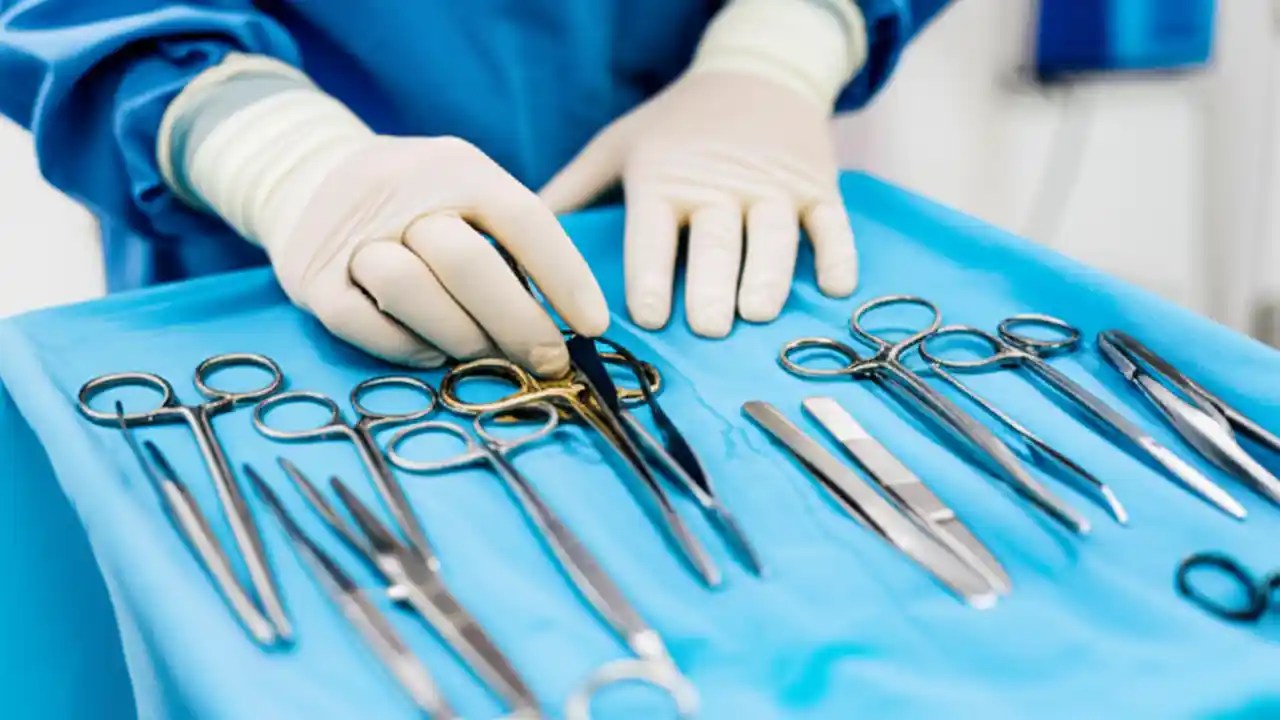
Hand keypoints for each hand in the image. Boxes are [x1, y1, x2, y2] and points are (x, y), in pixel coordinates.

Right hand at [273, 136, 608, 374]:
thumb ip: (511, 243)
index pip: (523, 219)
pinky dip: (404, 347)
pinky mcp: (311, 277)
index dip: (565, 277)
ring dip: (459, 335)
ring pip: (410, 290)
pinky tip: (432, 353)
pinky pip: (360, 323)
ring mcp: (351, 233)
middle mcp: (401, 191)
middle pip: (469, 263)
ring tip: (484, 354)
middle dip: (519, 323)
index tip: (595, 326)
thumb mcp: (466, 194)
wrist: (306, 174)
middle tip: (548, 361)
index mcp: (456, 166)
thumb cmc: (416, 202)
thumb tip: (572, 323)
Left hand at [541, 71, 856, 337]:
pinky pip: (831, 222)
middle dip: (712, 282)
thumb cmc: (675, 125)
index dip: (653, 271)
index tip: (651, 315)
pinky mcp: (818, 186)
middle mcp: (719, 182)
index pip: (654, 229)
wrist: (757, 72)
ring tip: (758, 313)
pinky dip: (837, 252)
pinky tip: (836, 287)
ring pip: (774, 233)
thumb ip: (574, 194)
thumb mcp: (618, 145)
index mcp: (664, 177)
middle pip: (716, 237)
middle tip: (709, 327)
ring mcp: (774, 185)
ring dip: (768, 273)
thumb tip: (512, 246)